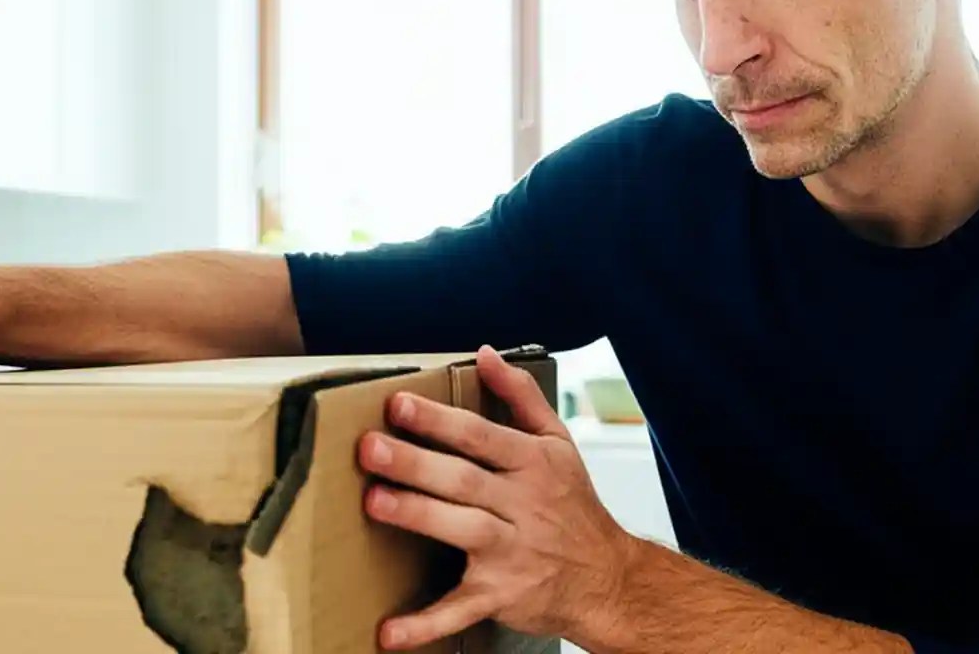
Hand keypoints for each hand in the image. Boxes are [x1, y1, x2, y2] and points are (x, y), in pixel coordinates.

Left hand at [357, 345, 636, 649]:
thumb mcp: (559, 444)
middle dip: (416, 462)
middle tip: (370, 447)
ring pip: (461, 530)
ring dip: (417, 516)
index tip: (397, 404)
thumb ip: (521, 396)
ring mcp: (512, 552)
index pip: (481, 436)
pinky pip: (459, 609)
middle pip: (464, 479)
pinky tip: (388, 631)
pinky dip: (424, 624)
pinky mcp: (501, 596)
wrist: (608, 579)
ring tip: (374, 501)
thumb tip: (485, 353)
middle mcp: (524, 505)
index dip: (440, 420)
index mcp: (533, 464)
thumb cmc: (574, 506)